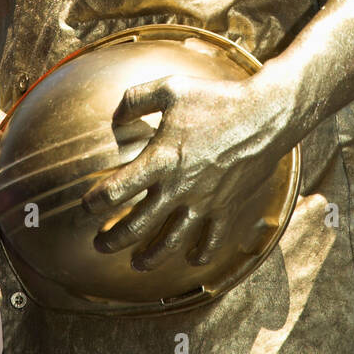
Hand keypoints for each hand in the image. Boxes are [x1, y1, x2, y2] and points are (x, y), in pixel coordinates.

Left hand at [81, 74, 283, 271]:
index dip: (95, 202)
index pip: (117, 190)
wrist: (265, 115)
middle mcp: (178, 188)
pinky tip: (191, 259)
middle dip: (113, 239)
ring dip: (149, 257)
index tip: (87, 205)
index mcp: (161, 160)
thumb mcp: (170, 88)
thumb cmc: (217, 99)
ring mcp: (204, 203)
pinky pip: (212, 241)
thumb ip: (136, 100)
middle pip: (137, 225)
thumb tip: (116, 119)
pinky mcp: (227, 208)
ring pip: (170, 242)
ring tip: (136, 265)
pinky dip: (200, 254)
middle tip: (100, 244)